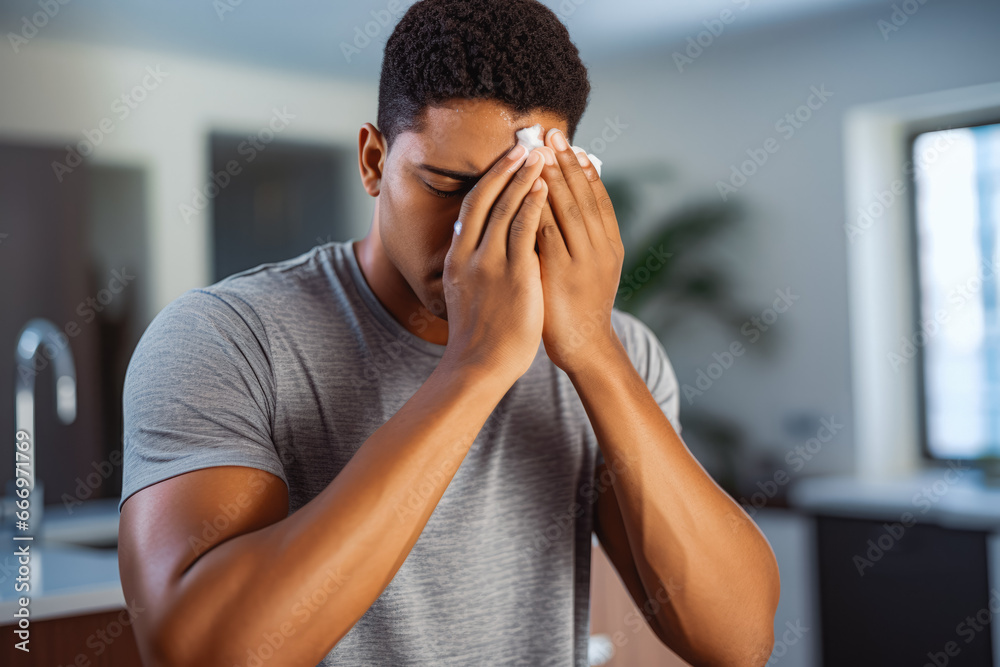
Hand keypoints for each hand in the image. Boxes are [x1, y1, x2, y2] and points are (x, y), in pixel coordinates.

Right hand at [440, 143, 549, 383]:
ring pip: (505, 208)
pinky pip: (522, 230)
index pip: (472, 208)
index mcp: (457, 259)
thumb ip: (474, 270)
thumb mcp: (466, 295)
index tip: (505, 162)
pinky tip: (545, 188)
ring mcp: (488, 263)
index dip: (489, 181)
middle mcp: (468, 255)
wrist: (478, 365)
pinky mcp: (511, 275)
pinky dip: (533, 205)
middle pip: (484, 199)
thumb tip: (483, 253)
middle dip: (505, 169)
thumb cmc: (479, 337)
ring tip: (541, 156)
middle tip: (524, 146)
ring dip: (524, 178)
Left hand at [535, 128, 624, 373]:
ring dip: (553, 176)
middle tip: (552, 134)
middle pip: (583, 196)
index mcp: (611, 246)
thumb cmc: (577, 308)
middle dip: (566, 162)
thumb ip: (578, 241)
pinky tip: (528, 187)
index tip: (571, 144)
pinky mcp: (563, 272)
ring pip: (568, 209)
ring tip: (540, 150)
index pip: (598, 198)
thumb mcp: (586, 270)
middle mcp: (602, 249)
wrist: (583, 348)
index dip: (584, 169)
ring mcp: (584, 260)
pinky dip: (540, 206)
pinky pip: (549, 231)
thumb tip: (561, 208)